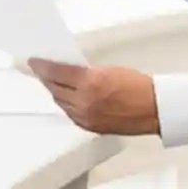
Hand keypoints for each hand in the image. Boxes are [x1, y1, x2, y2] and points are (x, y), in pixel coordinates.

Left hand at [28, 58, 159, 135]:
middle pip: (55, 89)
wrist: (153, 108)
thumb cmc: (137, 86)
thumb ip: (86, 73)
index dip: (43, 67)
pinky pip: (70, 114)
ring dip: (55, 91)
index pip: (57, 73)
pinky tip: (66, 98)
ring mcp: (86, 116)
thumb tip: (69, 73)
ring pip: (61, 102)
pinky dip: (66, 104)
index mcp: (90, 82)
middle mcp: (84, 101)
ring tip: (52, 83)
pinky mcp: (90, 127)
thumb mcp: (108, 70)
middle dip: (46, 79)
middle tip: (40, 70)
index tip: (34, 62)